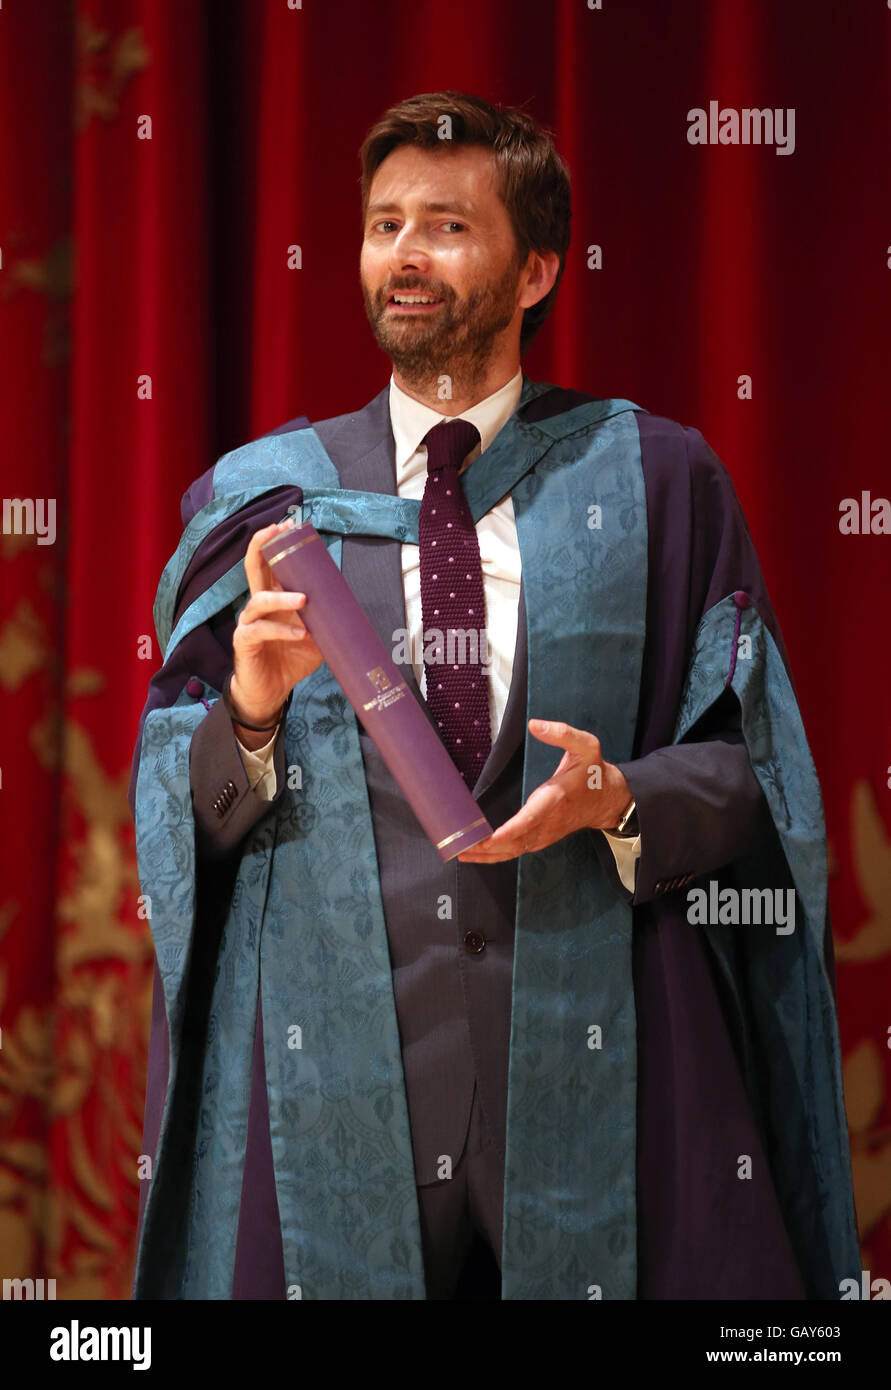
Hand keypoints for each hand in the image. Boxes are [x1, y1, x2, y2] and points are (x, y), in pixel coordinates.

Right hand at [230, 519, 323, 737]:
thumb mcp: (315, 638)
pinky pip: (260, 631)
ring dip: (281, 597)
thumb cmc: (291, 660)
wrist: (271, 692)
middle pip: (253, 567)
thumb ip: (326, 621)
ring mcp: (248, 622)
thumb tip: (350, 608)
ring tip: (304, 600)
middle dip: (264, 546)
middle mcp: (257, 605)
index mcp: (274, 599)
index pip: (271, 564)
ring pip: (258, 600)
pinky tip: (300, 635)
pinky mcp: (244, 642)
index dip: (277, 543)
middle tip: (278, 531)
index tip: (291, 525)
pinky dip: (282, 631)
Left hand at [456, 718, 631, 862]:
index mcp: (555, 798)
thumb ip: (562, 733)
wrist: (608, 799)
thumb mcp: (586, 745)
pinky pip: (516, 851)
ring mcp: (544, 834)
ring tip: (459, 851)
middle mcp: (548, 821)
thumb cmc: (593, 772)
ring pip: (513, 850)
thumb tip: (535, 725)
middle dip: (487, 847)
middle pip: (515, 840)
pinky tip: (476, 855)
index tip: (490, 837)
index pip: (531, 818)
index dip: (510, 830)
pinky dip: (495, 856)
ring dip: (486, 855)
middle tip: (458, 845)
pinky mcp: (540, 839)